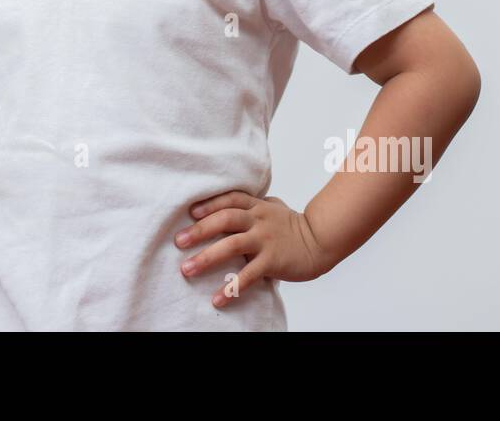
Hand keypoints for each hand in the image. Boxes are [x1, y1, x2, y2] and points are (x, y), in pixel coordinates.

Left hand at [174, 191, 331, 307]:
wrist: (321, 241)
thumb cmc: (293, 225)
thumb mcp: (272, 208)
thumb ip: (252, 205)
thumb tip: (228, 204)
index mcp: (257, 207)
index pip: (230, 199)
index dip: (209, 204)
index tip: (190, 212)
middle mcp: (259, 221)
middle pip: (225, 219)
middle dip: (199, 230)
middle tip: (178, 241)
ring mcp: (265, 240)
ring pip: (232, 245)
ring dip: (207, 257)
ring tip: (187, 269)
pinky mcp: (273, 261)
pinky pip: (248, 275)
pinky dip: (231, 288)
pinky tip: (217, 299)